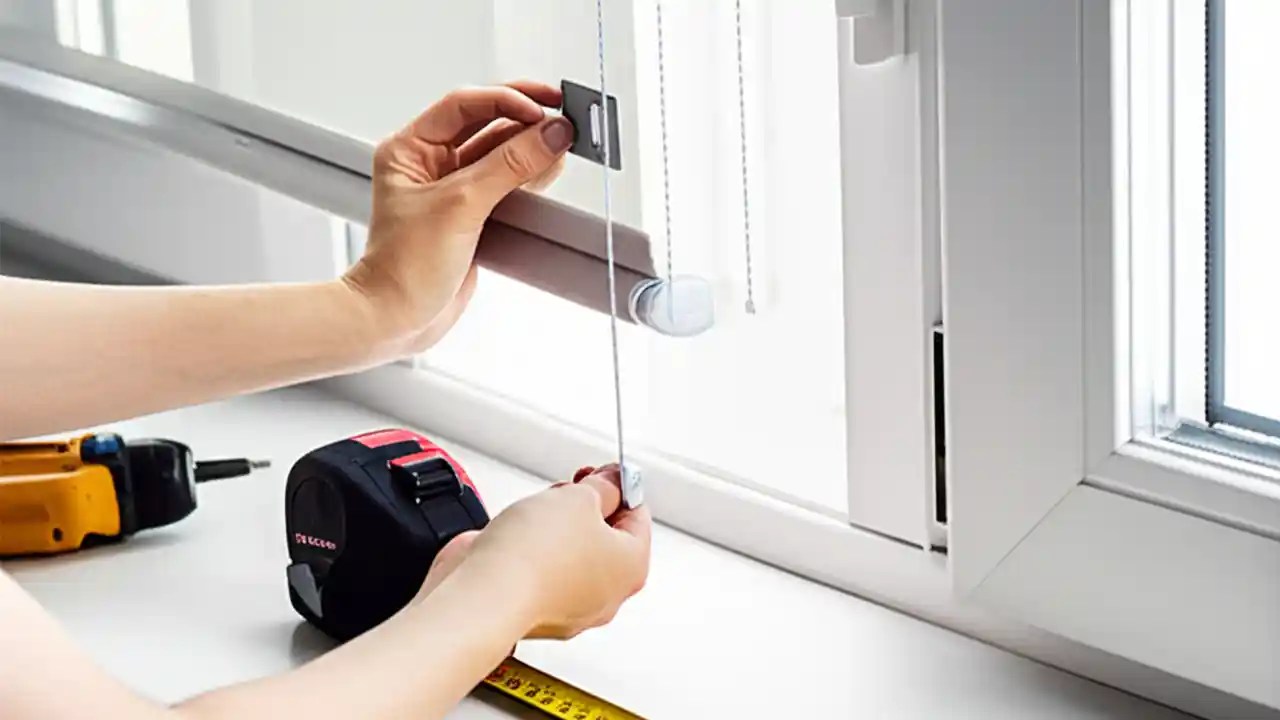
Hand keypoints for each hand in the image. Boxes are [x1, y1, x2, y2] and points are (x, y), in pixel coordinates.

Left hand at [342, 82, 574, 357]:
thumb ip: (509, 166)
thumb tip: (549, 135)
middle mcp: (430, 163)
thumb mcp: (460, 205)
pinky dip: (531, 174)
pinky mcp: (473, 214)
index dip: (505, 100)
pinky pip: (507, 182)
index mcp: (411, 148)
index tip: (542, 109)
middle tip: (563, 115)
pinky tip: (550, 169)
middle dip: (525, 118)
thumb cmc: (403, 267)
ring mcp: (453, 189)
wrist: (398, 320)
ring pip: (501, 152)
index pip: (464, 105)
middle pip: (486, 123)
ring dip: (532, 146)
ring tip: (563, 144)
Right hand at [418, 465, 650, 639]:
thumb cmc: (536, 557)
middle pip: (603, 537)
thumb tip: (610, 484)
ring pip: (569, 552)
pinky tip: (514, 540)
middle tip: (567, 493)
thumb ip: (602, 486)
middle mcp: (606, 595)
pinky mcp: (534, 608)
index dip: (618, 488)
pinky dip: (528, 552)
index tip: (600, 474)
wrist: (484, 594)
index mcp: (631, 567)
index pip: (637, 516)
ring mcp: (569, 606)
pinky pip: (538, 570)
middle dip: (584, 508)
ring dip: (553, 528)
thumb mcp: (581, 497)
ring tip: (534, 516)